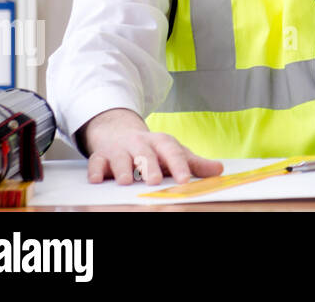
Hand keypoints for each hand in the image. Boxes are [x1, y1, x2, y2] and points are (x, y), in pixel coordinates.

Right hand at [80, 107, 223, 184]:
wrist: (120, 133)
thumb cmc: (152, 149)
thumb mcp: (174, 153)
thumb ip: (195, 163)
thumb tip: (219, 170)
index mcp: (162, 142)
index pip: (172, 152)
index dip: (179, 166)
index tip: (185, 180)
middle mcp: (140, 144)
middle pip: (146, 154)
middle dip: (149, 167)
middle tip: (154, 181)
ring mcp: (119, 149)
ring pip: (120, 157)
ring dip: (122, 169)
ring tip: (126, 181)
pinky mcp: (100, 156)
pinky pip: (96, 162)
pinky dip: (95, 170)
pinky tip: (97, 179)